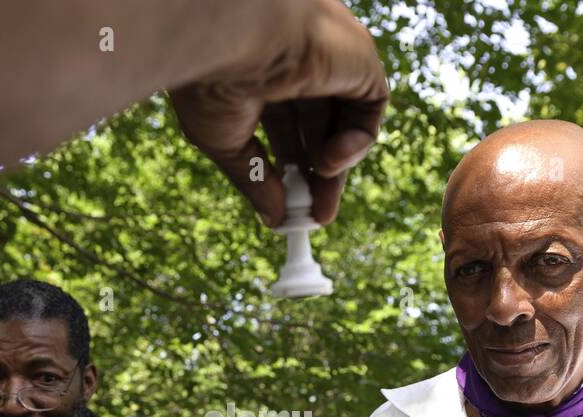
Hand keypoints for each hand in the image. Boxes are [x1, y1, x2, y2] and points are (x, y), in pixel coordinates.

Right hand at [169, 0, 387, 226]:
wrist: (228, 32)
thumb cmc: (212, 77)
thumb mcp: (223, 140)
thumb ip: (254, 180)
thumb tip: (274, 219)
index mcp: (261, 69)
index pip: (284, 123)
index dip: (289, 166)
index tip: (288, 207)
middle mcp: (298, 58)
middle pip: (318, 127)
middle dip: (317, 177)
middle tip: (312, 217)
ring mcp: (331, 55)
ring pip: (345, 122)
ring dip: (336, 169)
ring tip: (318, 201)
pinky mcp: (359, 57)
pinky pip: (371, 109)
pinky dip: (357, 145)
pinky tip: (329, 163)